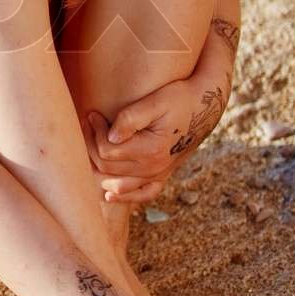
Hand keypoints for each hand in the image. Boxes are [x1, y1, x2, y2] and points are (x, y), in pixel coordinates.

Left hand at [84, 76, 225, 204]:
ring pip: (117, 183)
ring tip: (92, 144)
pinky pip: (144, 194)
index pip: (107, 150)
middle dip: (91, 145)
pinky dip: (125, 197)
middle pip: (107, 167)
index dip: (94, 132)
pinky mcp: (163, 175)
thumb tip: (111, 137)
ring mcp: (159, 174)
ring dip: (98, 167)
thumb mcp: (156, 102)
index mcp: (151, 150)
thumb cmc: (179, 99)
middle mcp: (155, 168)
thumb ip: (131, 118)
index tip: (93, 114)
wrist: (205, 106)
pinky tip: (108, 196)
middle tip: (90, 123)